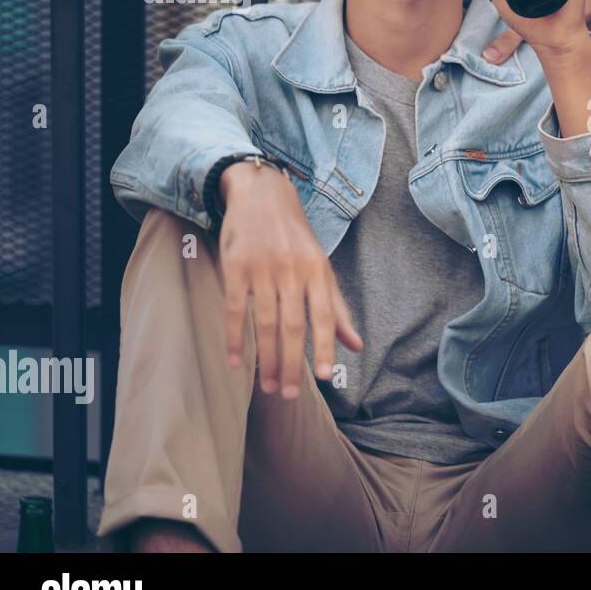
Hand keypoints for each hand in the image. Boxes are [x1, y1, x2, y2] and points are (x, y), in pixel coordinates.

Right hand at [218, 162, 362, 398]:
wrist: (261, 195)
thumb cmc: (295, 237)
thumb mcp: (320, 266)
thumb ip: (336, 308)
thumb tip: (356, 345)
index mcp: (317, 271)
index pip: (323, 316)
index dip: (325, 347)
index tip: (325, 377)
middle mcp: (292, 271)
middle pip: (292, 326)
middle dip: (292, 363)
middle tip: (289, 394)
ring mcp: (263, 269)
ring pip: (264, 322)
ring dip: (266, 358)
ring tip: (268, 386)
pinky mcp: (235, 267)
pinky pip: (234, 309)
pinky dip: (235, 337)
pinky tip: (237, 362)